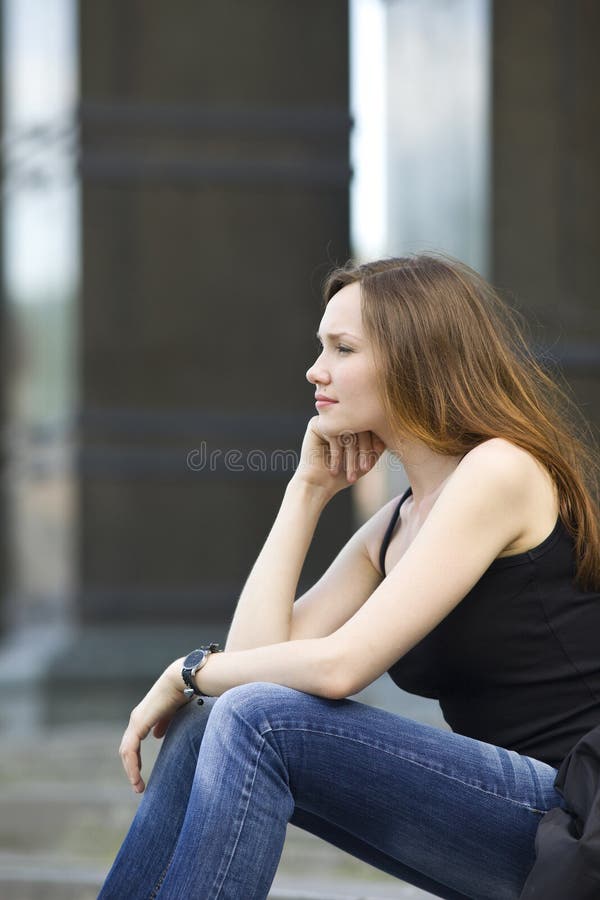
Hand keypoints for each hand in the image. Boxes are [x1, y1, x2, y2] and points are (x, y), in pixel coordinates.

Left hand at [119, 658, 187, 792]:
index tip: (140, 776)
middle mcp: (136, 721)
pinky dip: (132, 765)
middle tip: (138, 786)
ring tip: (138, 786)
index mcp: (142, 719)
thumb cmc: (180, 693)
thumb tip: (157, 735)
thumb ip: (163, 724)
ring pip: (126, 752)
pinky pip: (131, 749)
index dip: (135, 760)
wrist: (180, 681)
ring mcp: (136, 722)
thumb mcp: (171, 714)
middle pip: (126, 750)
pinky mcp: (139, 724)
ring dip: (131, 771)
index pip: (133, 744)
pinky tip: (137, 776)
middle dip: (131, 769)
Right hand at [293, 416, 385, 496]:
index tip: (373, 460)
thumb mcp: (366, 460)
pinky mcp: (316, 423)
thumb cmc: (343, 474)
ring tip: (351, 475)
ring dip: (351, 456)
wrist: (318, 485)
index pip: (370, 426)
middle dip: (363, 451)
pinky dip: (336, 454)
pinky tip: (334, 470)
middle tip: (364, 469)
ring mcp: (329, 419)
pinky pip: (333, 434)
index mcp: (355, 422)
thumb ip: (378, 446)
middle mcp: (342, 417)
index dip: (375, 443)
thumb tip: (389, 432)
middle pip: (360, 428)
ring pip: (347, 432)